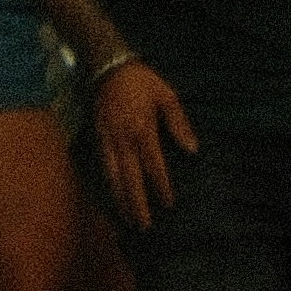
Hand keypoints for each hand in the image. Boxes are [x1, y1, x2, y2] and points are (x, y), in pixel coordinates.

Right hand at [83, 53, 197, 228]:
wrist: (109, 65)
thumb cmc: (142, 82)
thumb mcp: (167, 95)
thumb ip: (179, 123)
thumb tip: (192, 150)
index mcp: (143, 130)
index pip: (154, 166)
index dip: (162, 186)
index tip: (169, 204)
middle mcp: (124, 139)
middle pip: (131, 179)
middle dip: (138, 204)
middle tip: (145, 226)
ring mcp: (109, 140)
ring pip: (114, 177)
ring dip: (121, 200)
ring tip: (128, 220)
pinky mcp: (98, 138)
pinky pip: (103, 167)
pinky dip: (108, 185)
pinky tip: (113, 197)